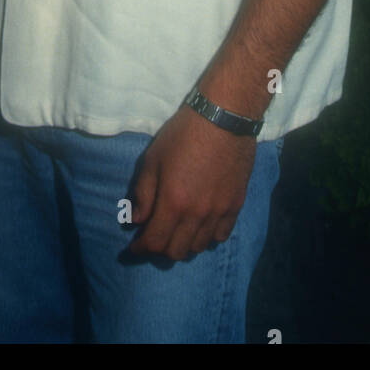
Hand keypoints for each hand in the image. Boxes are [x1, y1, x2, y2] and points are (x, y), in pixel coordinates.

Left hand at [128, 106, 256, 261]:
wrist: (224, 117)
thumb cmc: (183, 134)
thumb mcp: (153, 158)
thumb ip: (143, 192)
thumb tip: (136, 220)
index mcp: (173, 203)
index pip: (155, 242)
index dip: (141, 249)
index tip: (134, 247)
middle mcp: (197, 215)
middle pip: (176, 252)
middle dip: (160, 249)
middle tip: (154, 237)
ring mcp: (219, 212)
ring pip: (199, 247)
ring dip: (183, 245)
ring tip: (177, 232)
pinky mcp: (236, 205)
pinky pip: (221, 236)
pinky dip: (207, 238)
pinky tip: (201, 226)